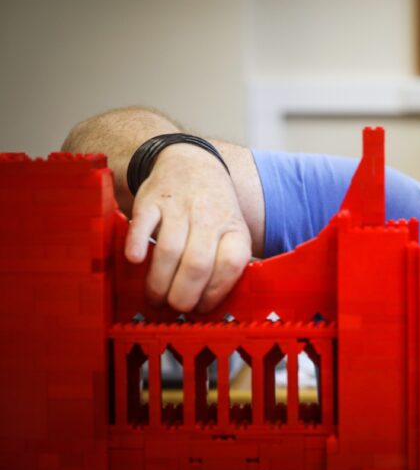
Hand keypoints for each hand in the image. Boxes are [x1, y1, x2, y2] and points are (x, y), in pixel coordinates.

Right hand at [124, 144, 252, 312]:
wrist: (191, 162)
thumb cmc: (212, 209)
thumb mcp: (231, 229)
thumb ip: (224, 261)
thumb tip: (208, 306)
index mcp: (233, 229)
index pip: (230, 265)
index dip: (214, 291)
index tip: (201, 308)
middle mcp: (209, 218)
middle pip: (198, 264)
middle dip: (183, 294)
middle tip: (174, 308)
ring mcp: (180, 207)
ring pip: (170, 250)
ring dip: (159, 281)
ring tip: (154, 298)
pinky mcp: (152, 199)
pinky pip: (144, 223)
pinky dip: (137, 243)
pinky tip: (135, 260)